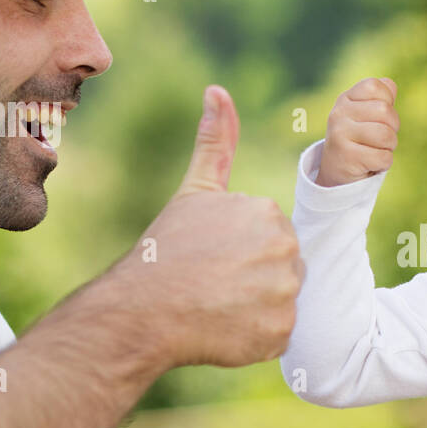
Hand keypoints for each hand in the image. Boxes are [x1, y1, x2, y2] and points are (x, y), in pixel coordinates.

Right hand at [111, 85, 304, 368]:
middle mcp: (285, 249)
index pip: (271, 238)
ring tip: (218, 306)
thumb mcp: (194, 191)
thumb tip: (218, 89)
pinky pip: (278, 336)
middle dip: (254, 279)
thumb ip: (216, 142)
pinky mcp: (280, 333)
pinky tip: (226, 330)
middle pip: (284, 269)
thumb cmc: (166, 250)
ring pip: (281, 302)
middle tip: (214, 284)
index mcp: (269, 213)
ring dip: (255, 308)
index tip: (212, 257)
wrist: (141, 312)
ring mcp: (284, 293)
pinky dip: (255, 338)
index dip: (241, 251)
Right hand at [316, 77, 399, 186]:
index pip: (375, 86)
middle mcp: (339, 113)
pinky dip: (384, 163)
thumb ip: (380, 98)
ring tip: (376, 150)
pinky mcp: (346, 156)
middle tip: (381, 138)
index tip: (379, 117)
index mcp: (346, 99)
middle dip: (392, 127)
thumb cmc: (359, 140)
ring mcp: (340, 134)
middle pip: (385, 110)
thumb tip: (390, 85)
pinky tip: (371, 163)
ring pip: (386, 135)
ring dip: (389, 147)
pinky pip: (383, 158)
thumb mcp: (366, 115)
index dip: (387, 101)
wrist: (336, 172)